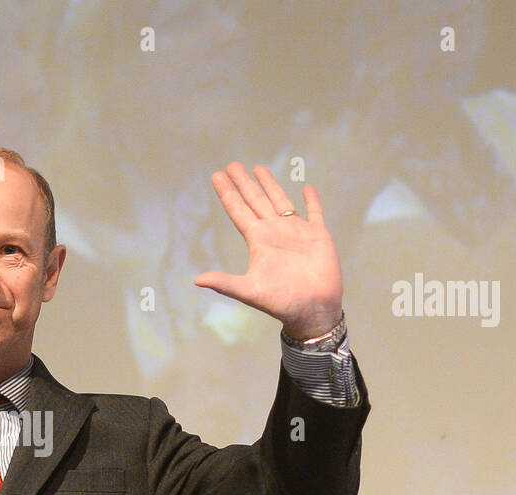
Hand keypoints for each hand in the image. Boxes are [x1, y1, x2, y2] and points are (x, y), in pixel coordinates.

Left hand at [193, 162, 342, 338]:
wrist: (313, 309)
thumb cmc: (281, 302)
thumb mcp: (249, 291)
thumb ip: (225, 283)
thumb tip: (197, 280)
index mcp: (258, 241)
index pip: (238, 210)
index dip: (228, 193)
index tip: (217, 175)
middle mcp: (274, 232)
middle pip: (255, 200)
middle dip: (244, 183)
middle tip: (232, 165)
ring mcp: (296, 232)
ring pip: (280, 201)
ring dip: (270, 185)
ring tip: (258, 168)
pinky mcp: (318, 235)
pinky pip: (314, 212)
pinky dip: (311, 200)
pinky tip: (306, 187)